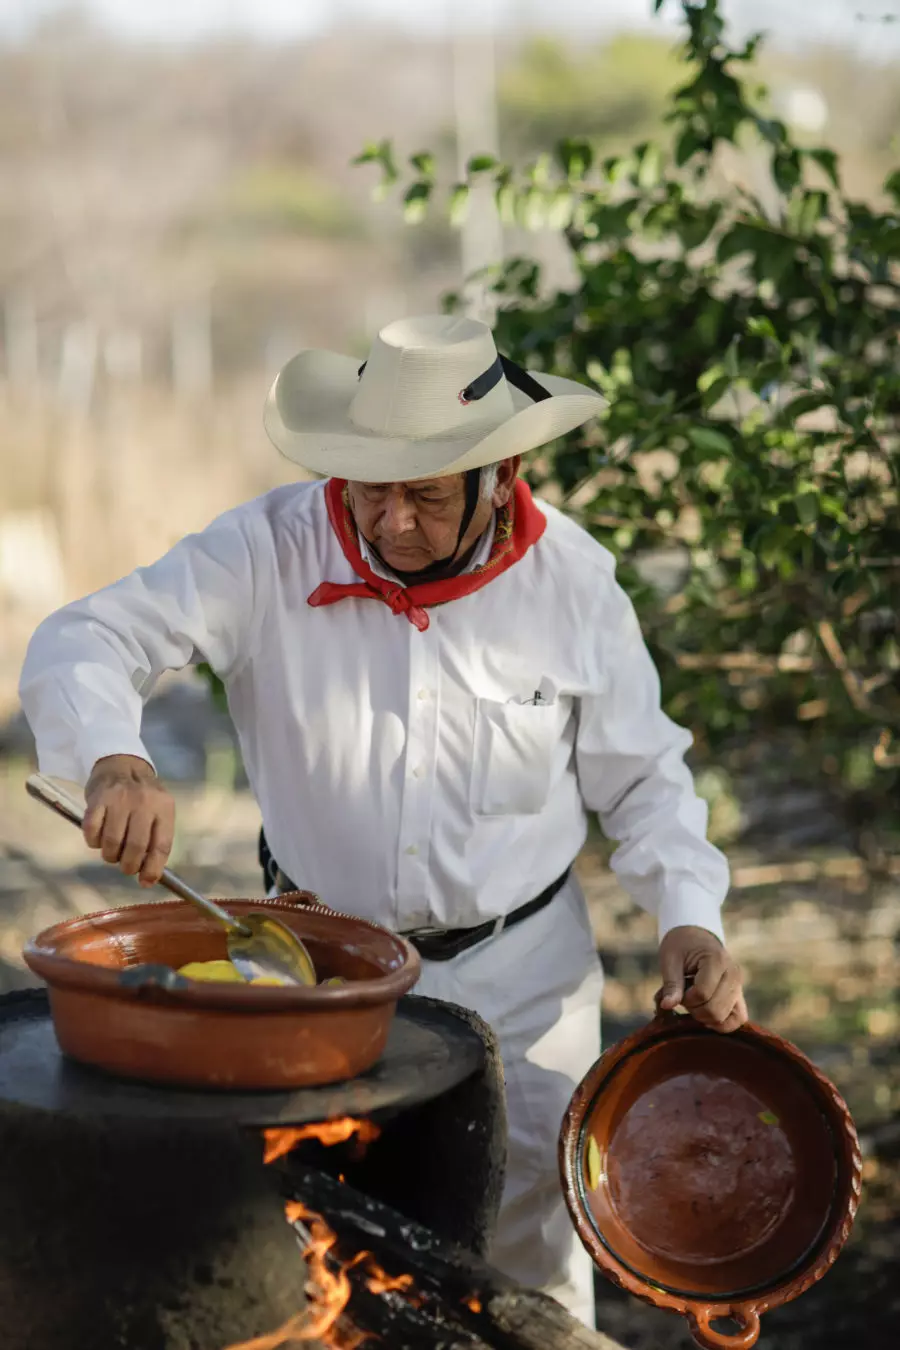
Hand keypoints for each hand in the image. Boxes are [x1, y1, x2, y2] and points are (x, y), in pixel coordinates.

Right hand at [83, 754, 174, 886]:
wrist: (119, 764)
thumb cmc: (140, 796)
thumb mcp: (157, 811)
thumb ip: (155, 839)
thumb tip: (148, 878)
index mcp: (164, 807)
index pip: (161, 845)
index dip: (153, 868)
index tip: (146, 882)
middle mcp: (144, 802)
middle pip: (137, 847)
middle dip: (129, 866)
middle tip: (125, 868)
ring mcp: (120, 800)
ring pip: (113, 843)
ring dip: (110, 856)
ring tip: (112, 852)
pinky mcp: (98, 800)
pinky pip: (92, 832)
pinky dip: (93, 842)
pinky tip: (98, 838)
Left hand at [655, 924, 747, 1033]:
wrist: (696, 938)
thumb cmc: (681, 946)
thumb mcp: (670, 959)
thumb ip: (671, 984)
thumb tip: (667, 1006)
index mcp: (718, 960)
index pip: (702, 993)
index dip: (686, 998)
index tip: (678, 990)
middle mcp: (734, 974)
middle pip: (715, 1010)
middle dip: (694, 1010)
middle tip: (685, 996)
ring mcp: (739, 986)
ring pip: (725, 1018)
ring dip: (704, 1017)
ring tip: (695, 1001)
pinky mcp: (740, 996)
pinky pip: (738, 1019)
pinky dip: (720, 1023)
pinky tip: (705, 1012)